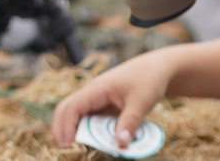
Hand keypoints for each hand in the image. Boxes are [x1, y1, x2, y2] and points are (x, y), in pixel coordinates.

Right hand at [52, 49, 176, 147]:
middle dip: (61, 130)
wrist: (158, 68)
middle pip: (66, 110)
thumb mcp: (141, 102)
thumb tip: (121, 145)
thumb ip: (130, 122)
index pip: (71, 108)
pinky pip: (89, 119)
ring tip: (77, 150)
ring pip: (75, 115)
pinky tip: (93, 143)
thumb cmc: (149, 80)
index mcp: (97, 89)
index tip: (67, 146)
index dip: (66, 127)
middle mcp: (92, 94)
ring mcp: (97, 99)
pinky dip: (87, 131)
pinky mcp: (104, 105)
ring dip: (73, 131)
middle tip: (66, 151)